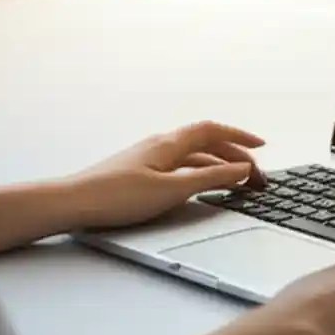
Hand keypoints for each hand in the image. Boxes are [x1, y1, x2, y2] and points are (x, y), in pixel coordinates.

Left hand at [65, 121, 266, 229]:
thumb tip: (241, 170)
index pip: (213, 131)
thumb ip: (210, 178)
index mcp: (170, 144)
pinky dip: (200, 173)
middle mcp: (160, 146)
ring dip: (218, 165)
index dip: (240, 137)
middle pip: (206, 143)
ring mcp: (149, 159)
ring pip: (193, 156)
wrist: (72, 203)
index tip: (261, 147)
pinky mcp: (139, 174)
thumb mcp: (172, 189)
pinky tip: (200, 186)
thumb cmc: (117, 196)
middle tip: (254, 176)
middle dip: (234, 155)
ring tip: (235, 182)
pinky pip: (180, 167)